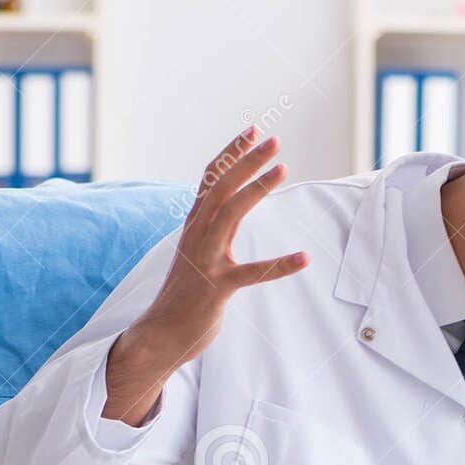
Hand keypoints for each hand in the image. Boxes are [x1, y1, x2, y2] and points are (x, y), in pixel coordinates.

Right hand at [104, 127, 307, 424]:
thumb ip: (212, 228)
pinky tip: (304, 257)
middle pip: (220, 186)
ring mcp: (205, 260)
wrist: (160, 333)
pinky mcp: (217, 288)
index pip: (210, 179)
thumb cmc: (185, 294)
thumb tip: (226, 205)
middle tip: (274, 140)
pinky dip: (279, 265)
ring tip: (283, 170)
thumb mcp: (198, 253)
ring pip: (230, 214)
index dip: (231, 154)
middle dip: (246, 160)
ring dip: (257, 189)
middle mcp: (196, 235)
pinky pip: (252, 273)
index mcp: (193, 225)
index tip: (254, 131)